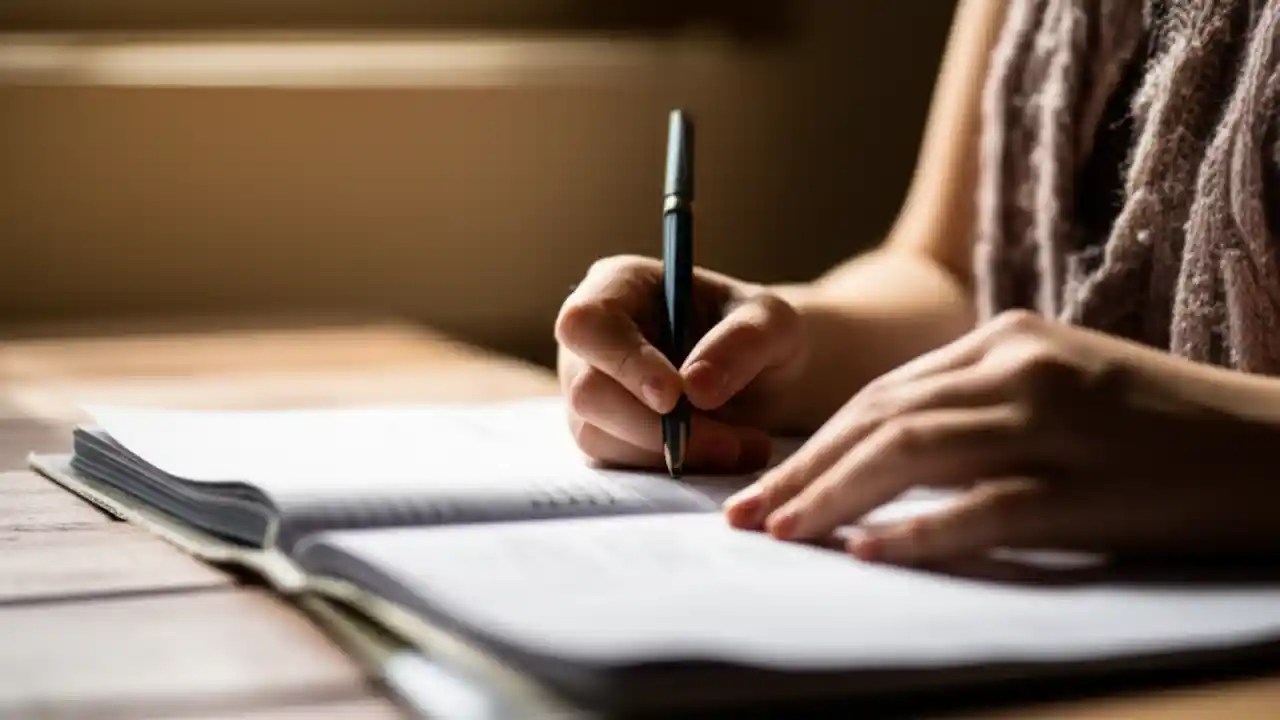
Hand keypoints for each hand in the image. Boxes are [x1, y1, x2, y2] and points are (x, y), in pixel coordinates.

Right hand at [556, 255, 806, 472]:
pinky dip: (674, 467)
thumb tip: (695, 388)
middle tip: (729, 442)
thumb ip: (743, 342)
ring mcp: (588, 390)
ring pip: (599, 436)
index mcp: (617, 286)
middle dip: (655, 426)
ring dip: (673, 453)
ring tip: (743, 446)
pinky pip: (619, 463)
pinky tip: (724, 454)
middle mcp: (591, 340)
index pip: (588, 323)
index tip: (673, 397)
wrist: (764, 377)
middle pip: (587, 391)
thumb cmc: (759, 333)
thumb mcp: (773, 323)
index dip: (623, 362)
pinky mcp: (603, 434)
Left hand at [724, 310, 1279, 562]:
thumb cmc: (1162, 425)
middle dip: (801, 468)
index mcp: (1008, 338)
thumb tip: (885, 452)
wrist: (1275, 447)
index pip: (884, 392)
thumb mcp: (1060, 382)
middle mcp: (1019, 369)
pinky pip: (984, 510)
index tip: (766, 483)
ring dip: (831, 495)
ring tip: (780, 533)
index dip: (814, 441)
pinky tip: (869, 554)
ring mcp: (1052, 424)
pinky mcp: (1086, 486)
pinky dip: (919, 533)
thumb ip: (979, 400)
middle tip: (745, 515)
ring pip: (911, 453)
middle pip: (880, 417)